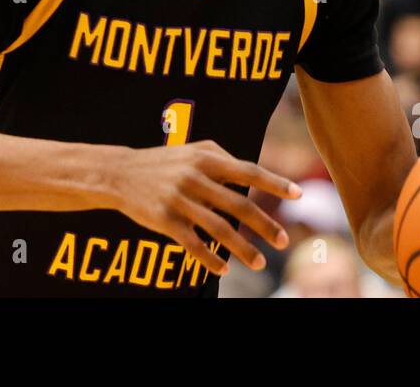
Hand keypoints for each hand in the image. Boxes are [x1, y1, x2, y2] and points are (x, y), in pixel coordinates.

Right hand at [108, 141, 300, 275]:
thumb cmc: (164, 162)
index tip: (299, 194)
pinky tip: (223, 269)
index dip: (275, 182)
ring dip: (242, 248)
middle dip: (264, 224)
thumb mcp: (193, 150)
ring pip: (218, 228)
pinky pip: (192, 243)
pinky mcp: (164, 220)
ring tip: (259, 264)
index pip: (248, 171)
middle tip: (283, 240)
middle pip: (238, 204)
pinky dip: (209, 258)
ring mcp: (179, 200)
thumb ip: (223, 158)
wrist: (119, 173)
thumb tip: (255, 173)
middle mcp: (195, 178)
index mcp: (206, 158)